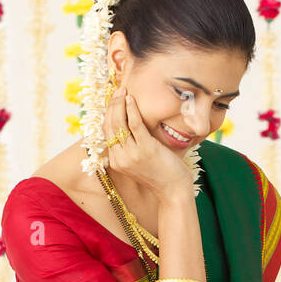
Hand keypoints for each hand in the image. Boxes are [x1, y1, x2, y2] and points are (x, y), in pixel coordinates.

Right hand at [104, 87, 195, 202]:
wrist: (173, 191)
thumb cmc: (161, 174)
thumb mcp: (140, 161)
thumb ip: (132, 147)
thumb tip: (130, 126)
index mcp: (116, 161)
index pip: (107, 131)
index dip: (109, 113)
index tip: (114, 100)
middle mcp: (120, 158)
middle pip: (110, 125)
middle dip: (112, 105)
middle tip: (118, 90)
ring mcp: (131, 154)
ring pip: (119, 123)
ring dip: (120, 104)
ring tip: (124, 91)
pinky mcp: (145, 149)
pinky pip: (134, 124)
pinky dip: (131, 109)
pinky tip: (131, 99)